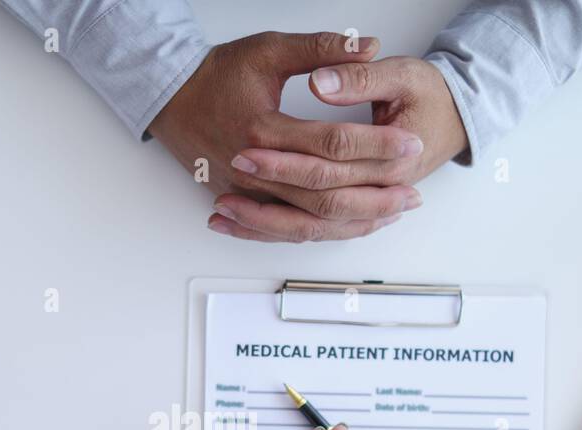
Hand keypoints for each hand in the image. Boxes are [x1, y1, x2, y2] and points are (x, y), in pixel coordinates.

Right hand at [147, 32, 424, 242]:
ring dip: (355, 221)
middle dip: (375, 195)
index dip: (375, 144)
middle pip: (326, 194)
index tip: (410, 143)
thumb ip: (320, 49)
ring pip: (309, 222)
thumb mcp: (268, 50)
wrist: (169, 99)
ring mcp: (247, 193)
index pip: (332, 145)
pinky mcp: (244, 203)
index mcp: (263, 129)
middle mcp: (254, 170)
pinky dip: (324, 231)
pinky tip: (353, 227)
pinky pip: (288, 230)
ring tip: (392, 214)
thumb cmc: (216, 74)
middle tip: (412, 192)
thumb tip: (367, 47)